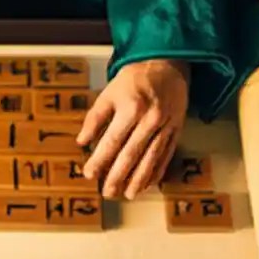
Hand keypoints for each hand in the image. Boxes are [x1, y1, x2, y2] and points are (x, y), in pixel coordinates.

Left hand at [76, 59, 189, 199]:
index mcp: (130, 108)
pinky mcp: (176, 129)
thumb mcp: (108, 94)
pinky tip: (148, 184)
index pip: (112, 141)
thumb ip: (94, 118)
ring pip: (151, 158)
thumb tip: (82, 142)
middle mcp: (149, 119)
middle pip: (132, 154)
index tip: (90, 174)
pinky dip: (157, 171)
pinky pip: (166, 154)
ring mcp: (165, 125)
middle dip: (118, 175)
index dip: (100, 160)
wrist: (166, 65)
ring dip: (139, 179)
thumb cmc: (133, 80)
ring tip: (128, 194)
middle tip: (108, 192)